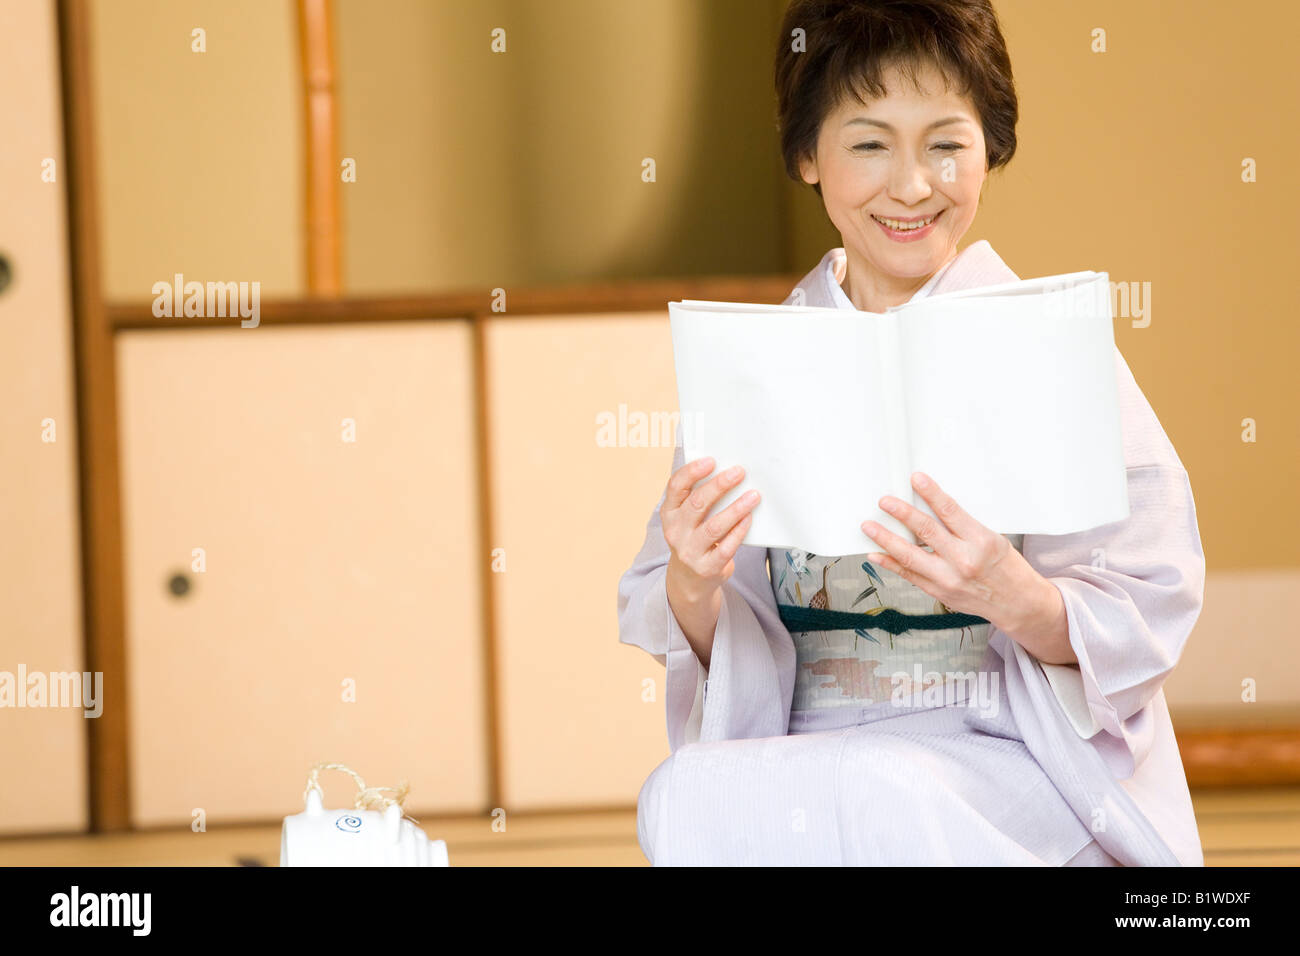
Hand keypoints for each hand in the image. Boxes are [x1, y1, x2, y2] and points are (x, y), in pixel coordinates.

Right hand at [661, 457, 760, 601]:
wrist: (690, 580)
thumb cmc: (694, 539)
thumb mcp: (687, 519)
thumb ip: (699, 499)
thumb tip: (727, 473)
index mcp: (669, 513)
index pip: (675, 487)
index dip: (692, 472)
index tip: (711, 461)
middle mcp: (675, 531)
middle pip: (697, 504)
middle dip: (719, 485)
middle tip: (739, 472)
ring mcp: (690, 551)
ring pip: (713, 526)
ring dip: (736, 508)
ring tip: (753, 495)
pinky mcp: (707, 567)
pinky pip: (726, 547)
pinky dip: (739, 531)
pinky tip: (749, 519)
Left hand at [859, 471, 1074, 662]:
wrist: (1017, 603)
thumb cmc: (1006, 568)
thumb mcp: (993, 538)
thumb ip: (963, 527)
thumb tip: (932, 509)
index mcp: (980, 541)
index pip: (950, 511)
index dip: (930, 493)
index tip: (915, 479)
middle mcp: (963, 560)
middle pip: (926, 531)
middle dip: (902, 513)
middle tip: (885, 501)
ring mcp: (948, 579)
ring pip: (910, 555)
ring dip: (886, 539)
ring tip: (869, 526)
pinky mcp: (939, 592)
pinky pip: (909, 575)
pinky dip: (890, 564)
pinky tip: (876, 554)